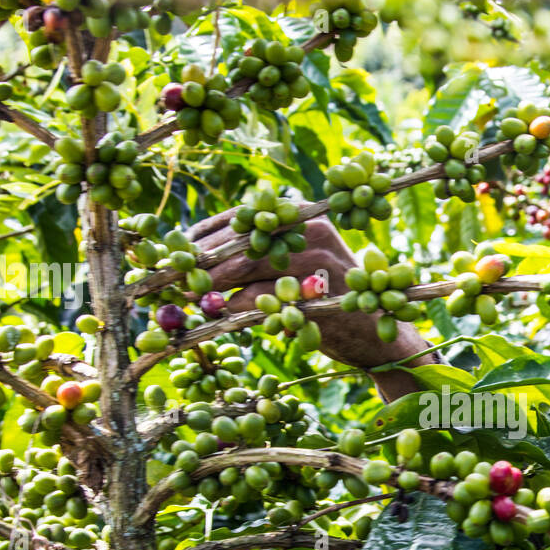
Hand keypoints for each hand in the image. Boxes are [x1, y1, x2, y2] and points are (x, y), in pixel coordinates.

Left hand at [187, 213, 435, 397]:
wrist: (376, 333)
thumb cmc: (330, 298)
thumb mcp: (300, 265)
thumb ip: (263, 255)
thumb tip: (201, 258)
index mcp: (303, 216)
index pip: (243, 217)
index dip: (206, 233)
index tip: (178, 248)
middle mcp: (308, 231)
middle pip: (238, 242)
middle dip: (200, 262)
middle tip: (173, 278)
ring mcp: (313, 262)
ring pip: (243, 267)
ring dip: (209, 285)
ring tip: (189, 297)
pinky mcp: (311, 294)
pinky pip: (258, 298)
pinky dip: (233, 307)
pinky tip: (221, 314)